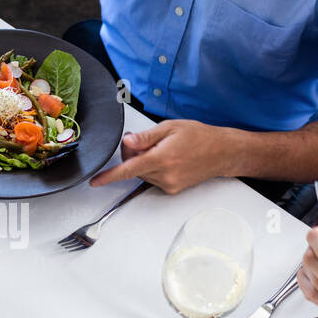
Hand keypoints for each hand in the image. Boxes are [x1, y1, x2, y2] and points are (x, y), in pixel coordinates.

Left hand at [89, 120, 225, 191]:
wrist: (222, 152)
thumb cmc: (199, 136)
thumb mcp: (170, 128)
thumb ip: (145, 137)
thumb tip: (127, 142)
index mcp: (162, 158)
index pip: (128, 169)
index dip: (109, 176)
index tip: (95, 181)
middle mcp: (165, 175)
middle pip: (133, 168)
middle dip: (132, 155)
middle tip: (145, 141)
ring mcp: (169, 184)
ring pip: (142, 174)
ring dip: (143, 162)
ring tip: (163, 149)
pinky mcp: (172, 189)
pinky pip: (152, 179)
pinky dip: (153, 169)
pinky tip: (169, 160)